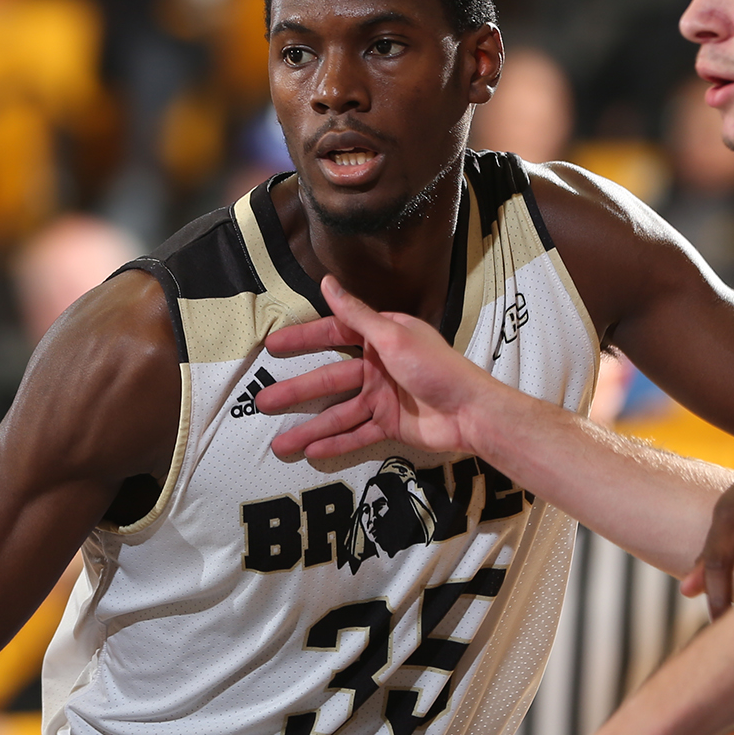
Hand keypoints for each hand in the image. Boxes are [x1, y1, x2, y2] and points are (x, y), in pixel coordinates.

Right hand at [259, 275, 497, 460]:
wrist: (470, 412)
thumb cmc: (435, 367)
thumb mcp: (393, 335)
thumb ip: (356, 314)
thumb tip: (326, 281)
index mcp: (380, 339)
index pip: (333, 336)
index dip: (303, 340)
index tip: (273, 346)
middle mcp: (378, 367)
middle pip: (329, 380)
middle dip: (296, 392)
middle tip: (262, 401)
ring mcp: (383, 399)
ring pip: (338, 413)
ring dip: (310, 428)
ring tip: (280, 444)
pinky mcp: (390, 426)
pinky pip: (357, 435)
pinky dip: (336, 444)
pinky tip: (312, 452)